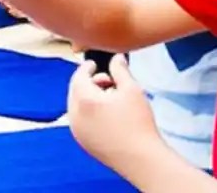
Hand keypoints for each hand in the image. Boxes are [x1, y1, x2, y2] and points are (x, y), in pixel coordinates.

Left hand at [67, 55, 163, 174]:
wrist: (142, 159)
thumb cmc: (138, 123)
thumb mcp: (132, 90)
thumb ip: (120, 70)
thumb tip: (116, 58)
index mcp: (83, 100)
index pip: (78, 76)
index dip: (86, 67)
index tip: (94, 63)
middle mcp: (74, 116)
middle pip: (75, 91)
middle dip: (90, 83)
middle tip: (108, 81)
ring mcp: (77, 131)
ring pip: (77, 106)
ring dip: (89, 98)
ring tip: (111, 99)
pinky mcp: (83, 143)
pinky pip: (80, 121)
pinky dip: (89, 112)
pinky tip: (108, 115)